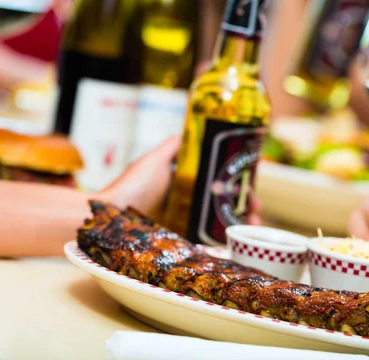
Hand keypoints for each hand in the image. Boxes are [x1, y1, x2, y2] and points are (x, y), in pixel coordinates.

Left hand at [99, 136, 262, 225]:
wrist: (110, 217)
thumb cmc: (131, 187)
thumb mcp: (154, 160)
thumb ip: (173, 146)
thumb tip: (192, 128)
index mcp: (183, 181)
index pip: (216, 179)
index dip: (235, 181)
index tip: (252, 182)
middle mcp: (186, 200)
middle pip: (222, 200)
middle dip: (245, 203)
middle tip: (258, 208)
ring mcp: (184, 220)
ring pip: (220, 220)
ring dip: (240, 221)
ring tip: (255, 224)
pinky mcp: (180, 238)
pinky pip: (206, 238)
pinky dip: (225, 238)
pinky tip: (240, 239)